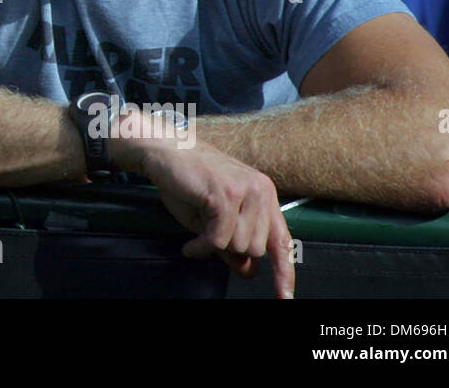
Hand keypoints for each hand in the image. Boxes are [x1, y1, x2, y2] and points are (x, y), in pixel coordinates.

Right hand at [133, 139, 296, 298]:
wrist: (164, 151)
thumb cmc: (187, 182)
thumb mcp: (214, 217)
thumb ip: (234, 243)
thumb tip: (250, 271)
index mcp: (264, 194)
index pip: (282, 240)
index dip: (284, 272)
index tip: (284, 296)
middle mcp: (261, 191)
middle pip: (256, 248)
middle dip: (229, 248)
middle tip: (207, 231)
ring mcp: (246, 191)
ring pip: (239, 245)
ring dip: (214, 244)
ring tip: (197, 227)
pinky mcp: (226, 195)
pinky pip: (219, 239)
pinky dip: (202, 246)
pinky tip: (190, 243)